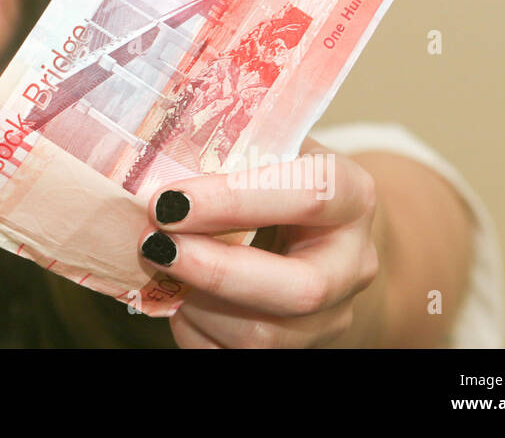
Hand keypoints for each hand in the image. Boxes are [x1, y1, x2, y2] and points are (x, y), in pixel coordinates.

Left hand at [139, 138, 380, 347]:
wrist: (309, 230)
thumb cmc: (273, 177)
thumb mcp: (263, 149)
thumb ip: (224, 154)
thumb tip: (152, 165)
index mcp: (351, 195)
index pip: (310, 195)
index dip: (235, 200)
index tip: (170, 201)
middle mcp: (352, 263)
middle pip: (299, 289)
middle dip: (217, 271)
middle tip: (156, 246)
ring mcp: (331, 317)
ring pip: (263, 334)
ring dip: (197, 302)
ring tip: (162, 263)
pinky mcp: (300, 351)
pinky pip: (235, 355)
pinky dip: (195, 328)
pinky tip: (179, 293)